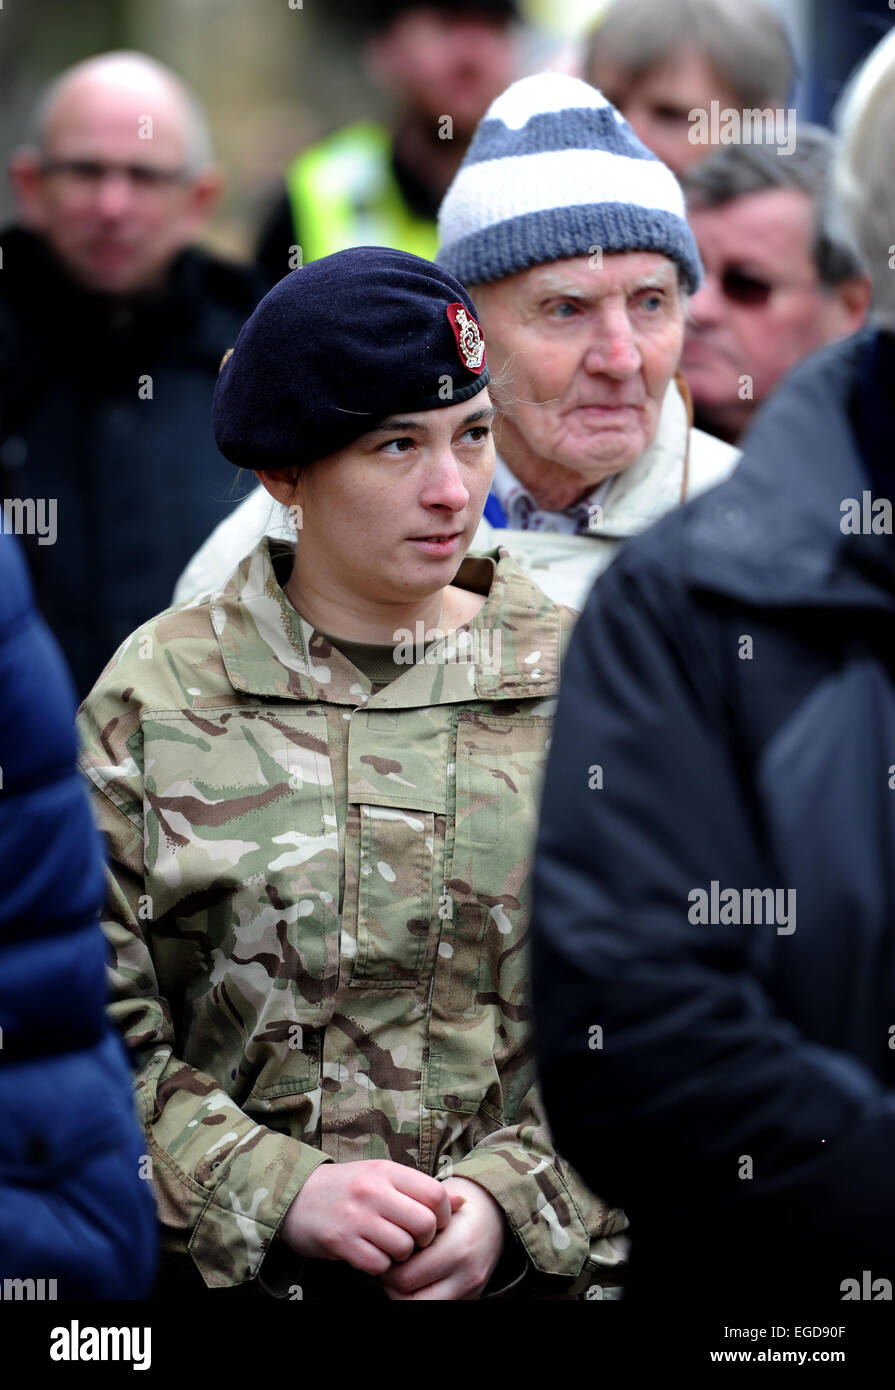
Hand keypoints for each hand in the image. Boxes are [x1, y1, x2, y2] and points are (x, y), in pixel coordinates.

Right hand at [278, 1160, 463, 1275]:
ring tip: (389, 1247)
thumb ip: (420, 1189)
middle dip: (424, 1240)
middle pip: (424, 1224)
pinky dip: (380, 1266)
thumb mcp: (383, 1177)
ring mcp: (355, 1217)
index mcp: (386, 1170)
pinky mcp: (340, 1241)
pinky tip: (371, 1254)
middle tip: (413, 1240)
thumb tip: (463, 1201)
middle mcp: (372, 1190)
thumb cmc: (347, 1188)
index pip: (435, 1194)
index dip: (443, 1216)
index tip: (433, 1224)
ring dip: (401, 1256)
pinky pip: (378, 1265)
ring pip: (403, 1248)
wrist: (295, 1197)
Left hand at [380, 1176, 506, 1299]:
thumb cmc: (455, 1208)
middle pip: (411, 1300)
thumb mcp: (434, 1209)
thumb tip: (382, 1245)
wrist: (493, 1214)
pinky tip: (419, 1281)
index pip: (404, 1278)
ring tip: (403, 1275)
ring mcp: (470, 1291)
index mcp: (456, 1249)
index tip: (387, 1252)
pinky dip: (423, 1296)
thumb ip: (410, 1227)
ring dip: (406, 1296)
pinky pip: (439, 1306)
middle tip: (390, 1267)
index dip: (388, 1267)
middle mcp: (466, 1275)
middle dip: (394, 1286)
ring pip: (422, 1308)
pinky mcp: (472, 1299)